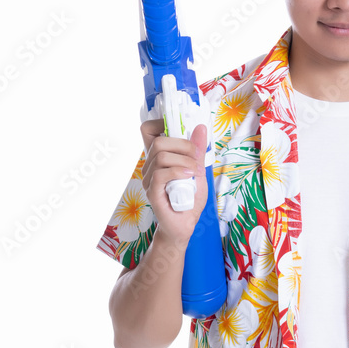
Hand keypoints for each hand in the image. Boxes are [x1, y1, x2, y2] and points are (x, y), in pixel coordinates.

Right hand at [140, 119, 207, 245]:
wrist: (185, 225)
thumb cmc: (190, 199)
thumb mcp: (198, 170)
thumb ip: (197, 150)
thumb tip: (200, 127)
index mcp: (159, 157)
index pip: (148, 130)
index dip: (160, 123)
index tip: (180, 130)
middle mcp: (150, 165)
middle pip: (158, 141)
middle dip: (183, 145)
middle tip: (197, 158)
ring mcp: (148, 178)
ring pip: (161, 156)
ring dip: (184, 161)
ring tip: (196, 172)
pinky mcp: (152, 191)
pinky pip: (161, 173)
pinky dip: (179, 172)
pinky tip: (189, 178)